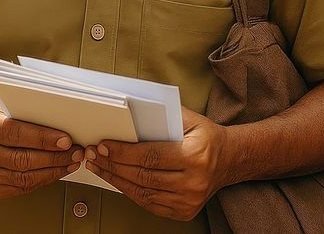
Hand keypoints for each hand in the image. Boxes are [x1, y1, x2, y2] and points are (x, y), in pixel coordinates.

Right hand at [0, 101, 82, 199]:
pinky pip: (21, 188)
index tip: (66, 140)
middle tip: (76, 152)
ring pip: (24, 177)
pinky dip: (43, 180)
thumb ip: (24, 112)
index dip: (43, 138)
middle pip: (22, 159)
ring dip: (53, 171)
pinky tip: (56, 172)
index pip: (16, 133)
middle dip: (55, 157)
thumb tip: (60, 115)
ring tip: (71, 162)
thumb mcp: (2, 108)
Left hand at [85, 107, 230, 220]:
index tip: (103, 145)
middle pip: (143, 175)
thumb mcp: (189, 118)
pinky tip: (117, 180)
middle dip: (113, 165)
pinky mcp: (184, 212)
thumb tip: (128, 112)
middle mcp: (193, 182)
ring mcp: (189, 201)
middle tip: (94, 155)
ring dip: (116, 180)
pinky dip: (130, 192)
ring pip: (142, 192)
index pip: (150, 155)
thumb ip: (161, 116)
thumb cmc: (205, 137)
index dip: (122, 152)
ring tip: (99, 168)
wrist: (229, 160)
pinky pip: (149, 204)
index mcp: (195, 155)